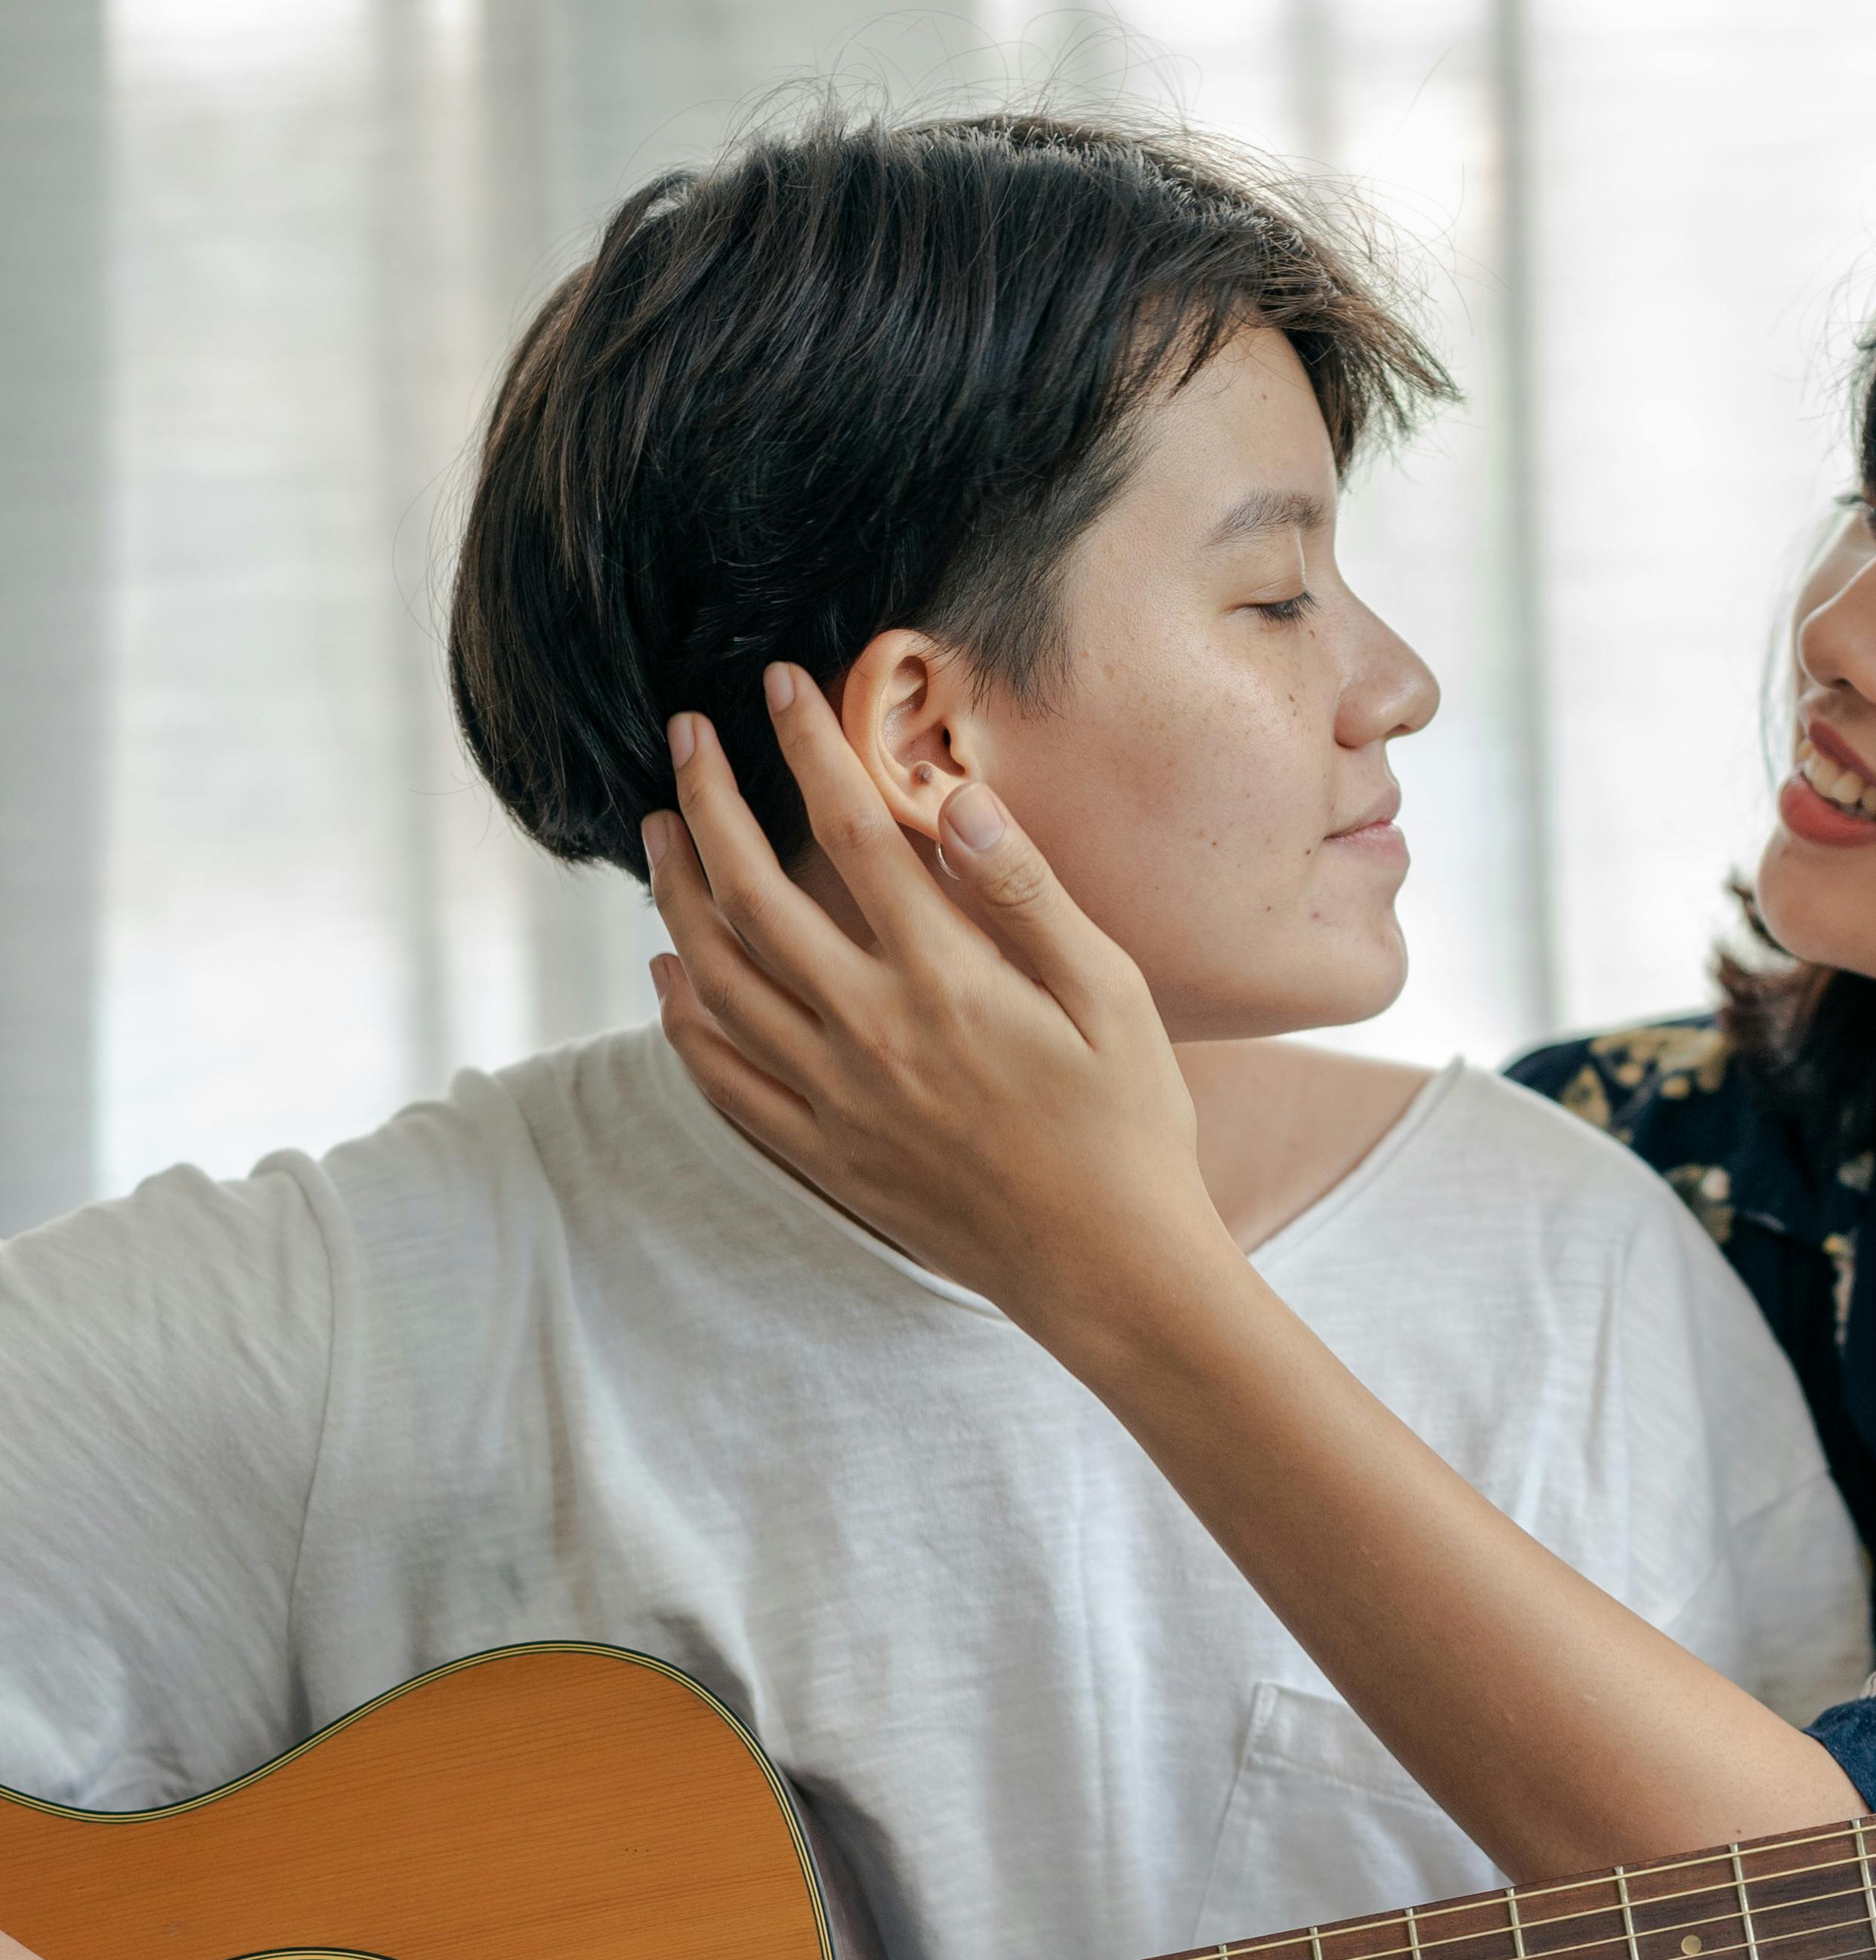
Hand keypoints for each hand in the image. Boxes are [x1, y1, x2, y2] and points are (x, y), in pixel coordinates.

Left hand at [645, 669, 1213, 1345]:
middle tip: (685, 738)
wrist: (1110, 1271)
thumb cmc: (1131, 1126)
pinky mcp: (826, 1156)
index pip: (855, 835)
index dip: (809, 751)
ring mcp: (836, 1101)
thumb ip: (1028, 894)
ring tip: (659, 833)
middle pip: (754, 894)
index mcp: (946, 980)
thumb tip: (957, 800)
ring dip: (676, 894)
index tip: (781, 688)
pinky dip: (682, 1019)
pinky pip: (723, 1080)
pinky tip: (669, 974)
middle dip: (709, 802)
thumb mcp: (1111, 994)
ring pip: (716, 979)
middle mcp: (871, 1034)